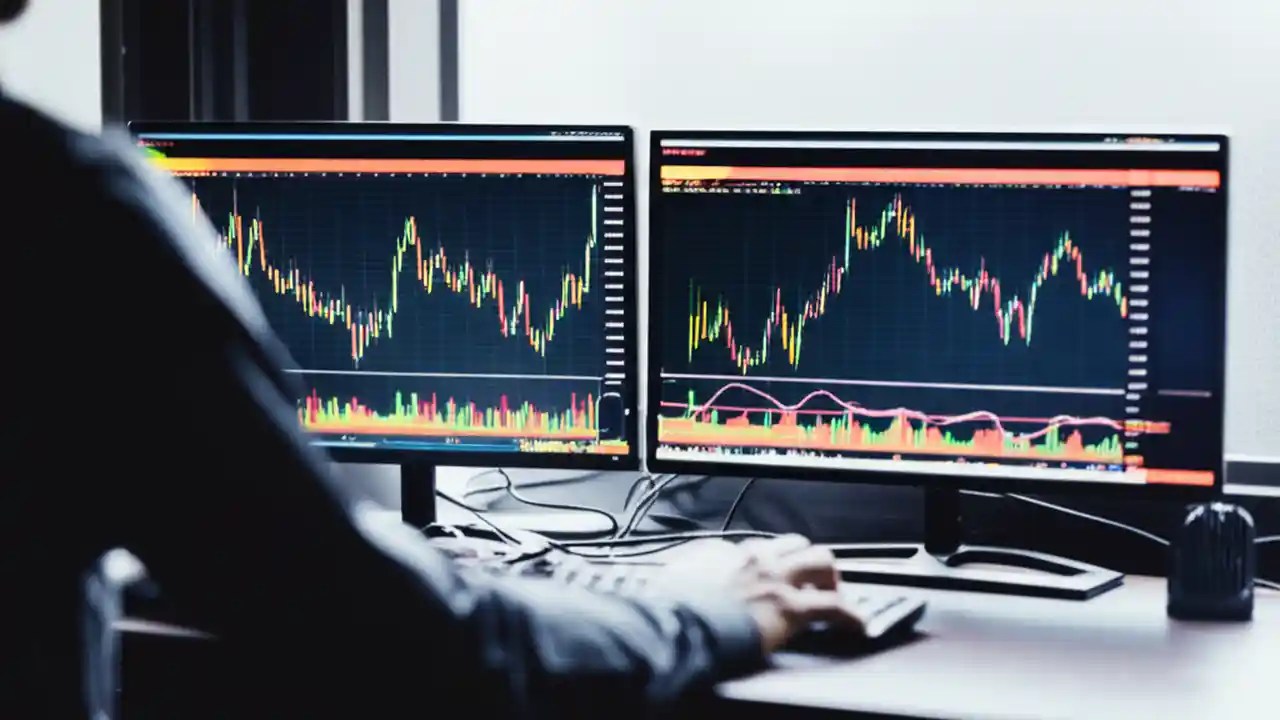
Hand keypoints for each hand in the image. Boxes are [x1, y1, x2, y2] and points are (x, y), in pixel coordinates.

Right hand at [660, 534, 857, 653]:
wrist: (681, 624)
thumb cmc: (672, 606)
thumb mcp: (669, 575)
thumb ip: (682, 568)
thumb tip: (672, 569)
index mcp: (726, 552)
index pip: (759, 546)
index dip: (771, 560)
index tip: (772, 570)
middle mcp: (757, 558)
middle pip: (796, 546)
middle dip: (807, 562)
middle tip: (812, 580)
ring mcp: (777, 580)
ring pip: (821, 563)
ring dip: (830, 579)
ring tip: (835, 594)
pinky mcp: (792, 607)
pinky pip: (834, 608)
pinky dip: (850, 616)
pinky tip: (857, 625)